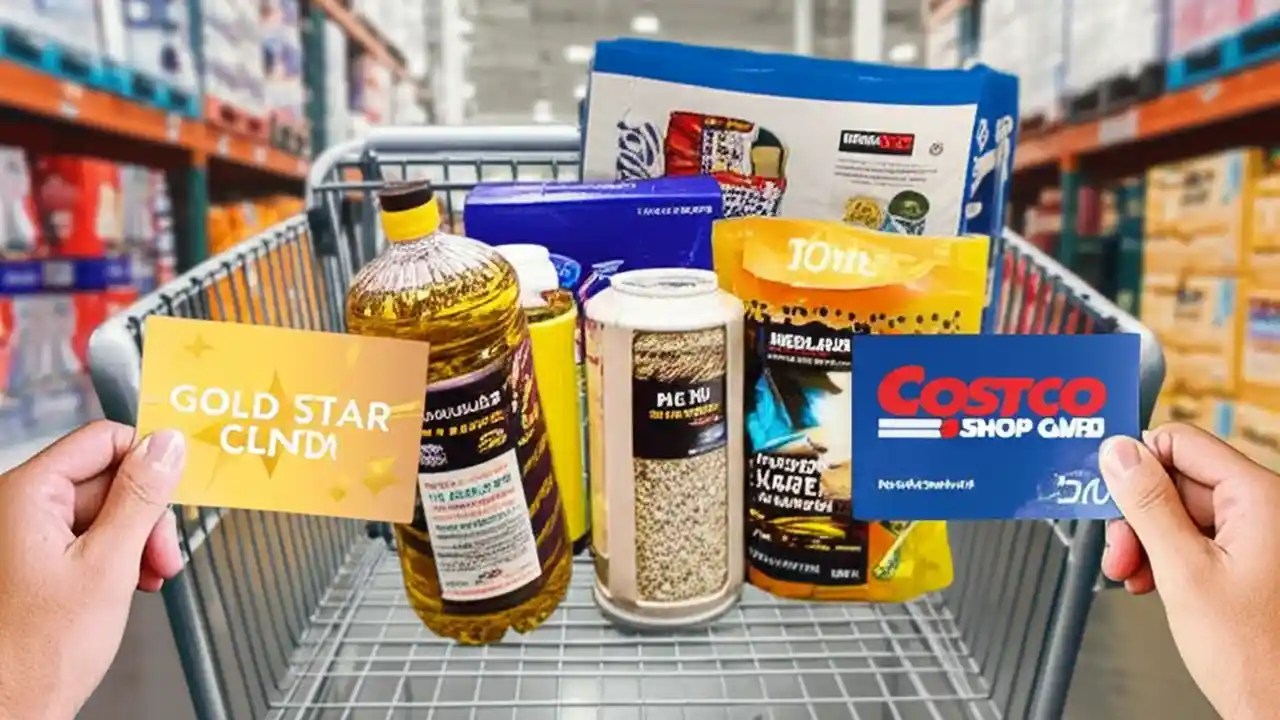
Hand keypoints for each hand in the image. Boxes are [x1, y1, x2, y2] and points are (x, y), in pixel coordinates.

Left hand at [0, 422, 185, 719]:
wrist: (13, 708)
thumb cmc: (41, 651)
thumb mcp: (110, 564)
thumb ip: (142, 497)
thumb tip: (168, 444)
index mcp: (27, 494)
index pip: (103, 440)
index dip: (146, 464)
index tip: (174, 493)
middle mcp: (20, 506)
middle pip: (107, 478)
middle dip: (145, 515)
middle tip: (161, 555)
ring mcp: (26, 533)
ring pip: (104, 510)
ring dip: (137, 539)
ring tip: (148, 576)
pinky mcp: (36, 557)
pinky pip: (89, 536)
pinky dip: (119, 555)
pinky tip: (130, 582)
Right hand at [1099, 422, 1279, 719]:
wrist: (1277, 710)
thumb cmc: (1254, 656)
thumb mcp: (1183, 570)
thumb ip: (1147, 505)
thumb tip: (1120, 453)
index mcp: (1259, 497)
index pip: (1181, 443)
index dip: (1137, 464)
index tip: (1105, 489)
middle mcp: (1266, 508)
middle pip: (1178, 480)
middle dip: (1139, 516)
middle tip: (1121, 552)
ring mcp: (1260, 534)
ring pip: (1182, 512)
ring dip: (1148, 541)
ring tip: (1136, 575)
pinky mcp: (1252, 558)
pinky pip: (1198, 537)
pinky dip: (1168, 556)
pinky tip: (1155, 581)